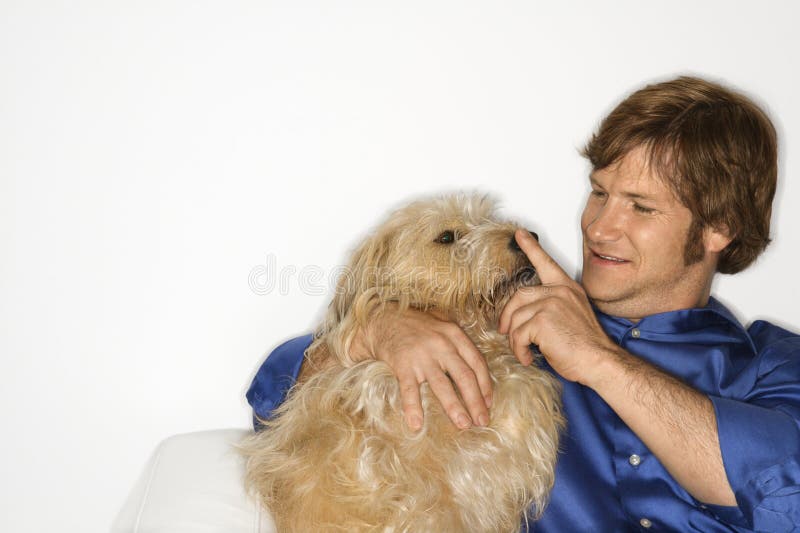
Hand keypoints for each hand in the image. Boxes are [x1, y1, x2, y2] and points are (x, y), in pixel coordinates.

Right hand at [363, 305, 492, 430]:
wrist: (382, 318)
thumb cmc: (415, 323)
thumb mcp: (441, 321)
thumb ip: (458, 338)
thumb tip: (476, 363)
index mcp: (454, 334)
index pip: (477, 362)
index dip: (485, 385)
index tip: (489, 403)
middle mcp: (442, 344)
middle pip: (465, 377)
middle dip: (476, 402)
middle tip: (482, 421)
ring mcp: (422, 355)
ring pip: (442, 385)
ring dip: (454, 407)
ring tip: (463, 424)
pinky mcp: (403, 364)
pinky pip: (410, 389)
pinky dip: (413, 407)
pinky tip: (417, 424)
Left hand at [498, 229, 616, 384]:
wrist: (600, 361)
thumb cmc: (586, 347)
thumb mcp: (571, 317)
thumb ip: (552, 308)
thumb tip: (525, 314)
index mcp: (567, 289)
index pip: (546, 262)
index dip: (530, 247)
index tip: (519, 234)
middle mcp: (559, 291)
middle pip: (518, 296)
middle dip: (508, 316)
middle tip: (506, 331)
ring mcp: (550, 303)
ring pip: (515, 319)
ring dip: (516, 340)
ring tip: (526, 351)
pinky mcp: (542, 320)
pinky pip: (518, 334)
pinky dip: (519, 349)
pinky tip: (529, 357)